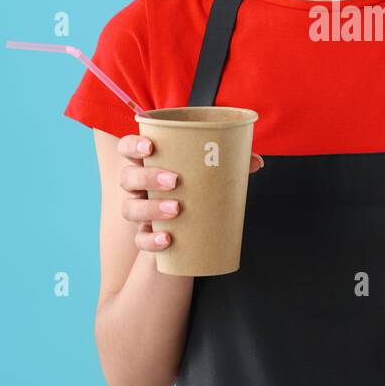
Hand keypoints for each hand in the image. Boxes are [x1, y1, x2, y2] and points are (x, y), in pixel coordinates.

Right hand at [116, 133, 264, 252]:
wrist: (189, 229)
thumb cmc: (196, 189)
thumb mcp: (210, 175)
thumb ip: (230, 164)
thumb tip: (256, 162)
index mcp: (149, 163)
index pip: (127, 148)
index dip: (132, 145)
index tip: (150, 146)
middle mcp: (138, 186)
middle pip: (128, 177)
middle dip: (148, 177)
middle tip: (175, 180)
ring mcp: (139, 211)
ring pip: (130, 208)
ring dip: (150, 208)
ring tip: (176, 209)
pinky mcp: (145, 235)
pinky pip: (140, 239)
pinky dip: (150, 240)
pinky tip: (167, 239)